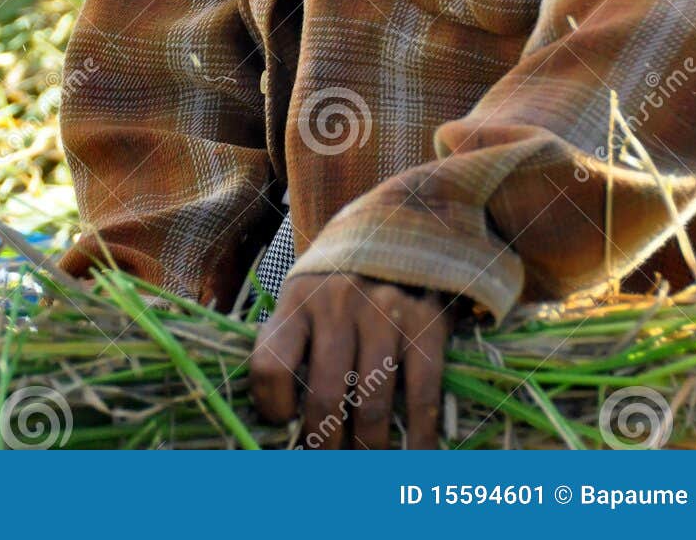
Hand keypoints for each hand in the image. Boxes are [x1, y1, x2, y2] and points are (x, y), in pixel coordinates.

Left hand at [251, 274, 449, 448]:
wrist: (402, 228)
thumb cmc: (341, 280)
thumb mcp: (303, 295)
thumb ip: (287, 341)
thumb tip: (275, 417)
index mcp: (298, 301)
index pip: (270, 364)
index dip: (271, 406)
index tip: (283, 422)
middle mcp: (338, 306)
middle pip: (324, 396)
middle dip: (324, 445)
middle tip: (327, 464)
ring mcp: (384, 315)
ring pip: (372, 406)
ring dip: (367, 450)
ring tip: (364, 467)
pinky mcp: (425, 325)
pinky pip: (421, 396)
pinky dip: (417, 439)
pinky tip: (412, 462)